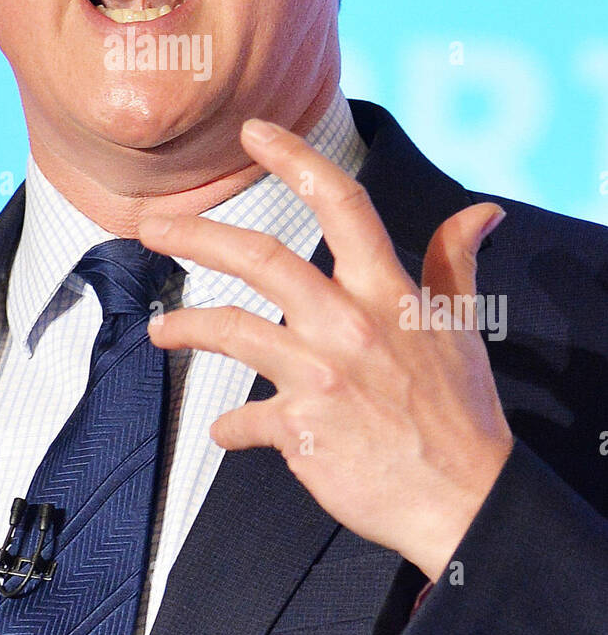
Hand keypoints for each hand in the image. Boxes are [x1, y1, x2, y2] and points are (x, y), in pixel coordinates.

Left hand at [138, 118, 513, 581]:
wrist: (466, 502)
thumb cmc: (462, 411)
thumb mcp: (461, 325)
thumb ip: (455, 261)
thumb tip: (482, 213)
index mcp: (386, 291)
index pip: (340, 203)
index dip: (294, 160)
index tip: (254, 132)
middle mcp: (347, 324)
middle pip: (260, 256)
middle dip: (195, 235)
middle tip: (150, 227)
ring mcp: (320, 376)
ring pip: (232, 331)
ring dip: (187, 327)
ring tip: (163, 331)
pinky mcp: (300, 430)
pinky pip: (245, 420)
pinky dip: (232, 426)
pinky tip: (226, 429)